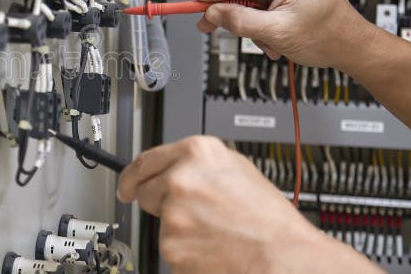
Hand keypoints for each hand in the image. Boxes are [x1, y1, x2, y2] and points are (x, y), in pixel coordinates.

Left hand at [117, 136, 381, 272]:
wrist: (283, 257)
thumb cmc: (269, 219)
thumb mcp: (237, 169)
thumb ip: (200, 164)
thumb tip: (177, 168)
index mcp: (197, 153)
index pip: (145, 161)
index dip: (132, 175)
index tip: (127, 184)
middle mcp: (180, 179)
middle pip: (147, 192)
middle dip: (161, 204)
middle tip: (192, 215)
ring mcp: (173, 213)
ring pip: (160, 223)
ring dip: (179, 230)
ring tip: (214, 232)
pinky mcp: (171, 245)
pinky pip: (169, 248)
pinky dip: (185, 252)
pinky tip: (210, 248)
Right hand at [196, 0, 365, 67]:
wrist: (351, 49)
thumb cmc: (328, 38)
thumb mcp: (277, 32)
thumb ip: (240, 21)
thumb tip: (213, 13)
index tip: (200, 1)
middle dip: (236, 12)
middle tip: (210, 25)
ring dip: (252, 22)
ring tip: (266, 42)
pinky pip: (264, 3)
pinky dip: (261, 22)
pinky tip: (271, 37)